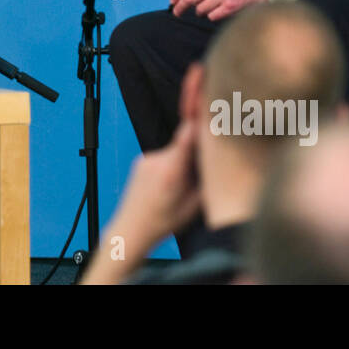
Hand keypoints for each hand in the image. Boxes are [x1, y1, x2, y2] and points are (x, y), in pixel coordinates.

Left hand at [116, 119, 202, 240]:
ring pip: (173, 152)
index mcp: (171, 170)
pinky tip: (167, 185)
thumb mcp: (193, 207)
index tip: (212, 119)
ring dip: (181, 162)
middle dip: (195, 154)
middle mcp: (157, 159)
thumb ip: (206, 183)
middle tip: (200, 173)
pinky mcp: (140, 161)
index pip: (186, 136)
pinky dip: (169, 166)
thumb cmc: (163, 222)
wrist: (130, 228)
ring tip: (179, 186)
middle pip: (183, 145)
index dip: (200, 125)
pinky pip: (162, 157)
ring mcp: (146, 159)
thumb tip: (218, 164)